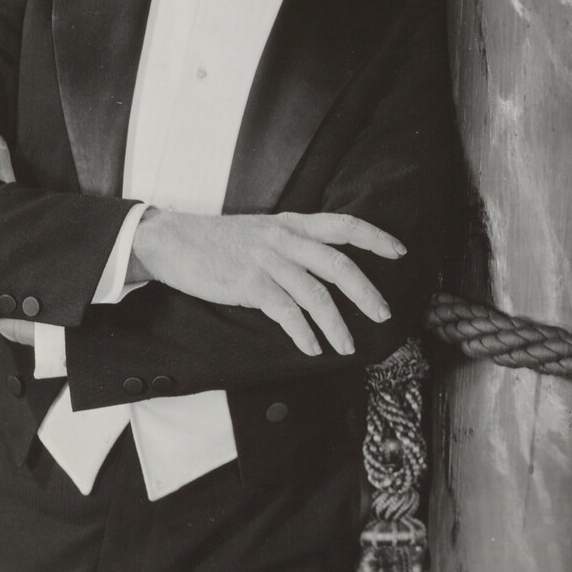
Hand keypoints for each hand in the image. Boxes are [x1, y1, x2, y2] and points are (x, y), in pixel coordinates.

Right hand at [129, 207, 403, 355]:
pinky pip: (286, 312)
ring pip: (316, 294)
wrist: (172, 240)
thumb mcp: (264, 231)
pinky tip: (313, 348)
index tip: (399, 252)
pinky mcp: (248, 284)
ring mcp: (267, 261)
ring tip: (349, 347)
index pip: (345, 224)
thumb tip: (326, 266)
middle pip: (339, 264)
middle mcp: (285, 239)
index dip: (375, 237)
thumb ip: (295, 243)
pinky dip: (304, 333)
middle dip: (366, 292)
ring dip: (337, 325)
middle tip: (384, 315)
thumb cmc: (219, 240)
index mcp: (293, 223)